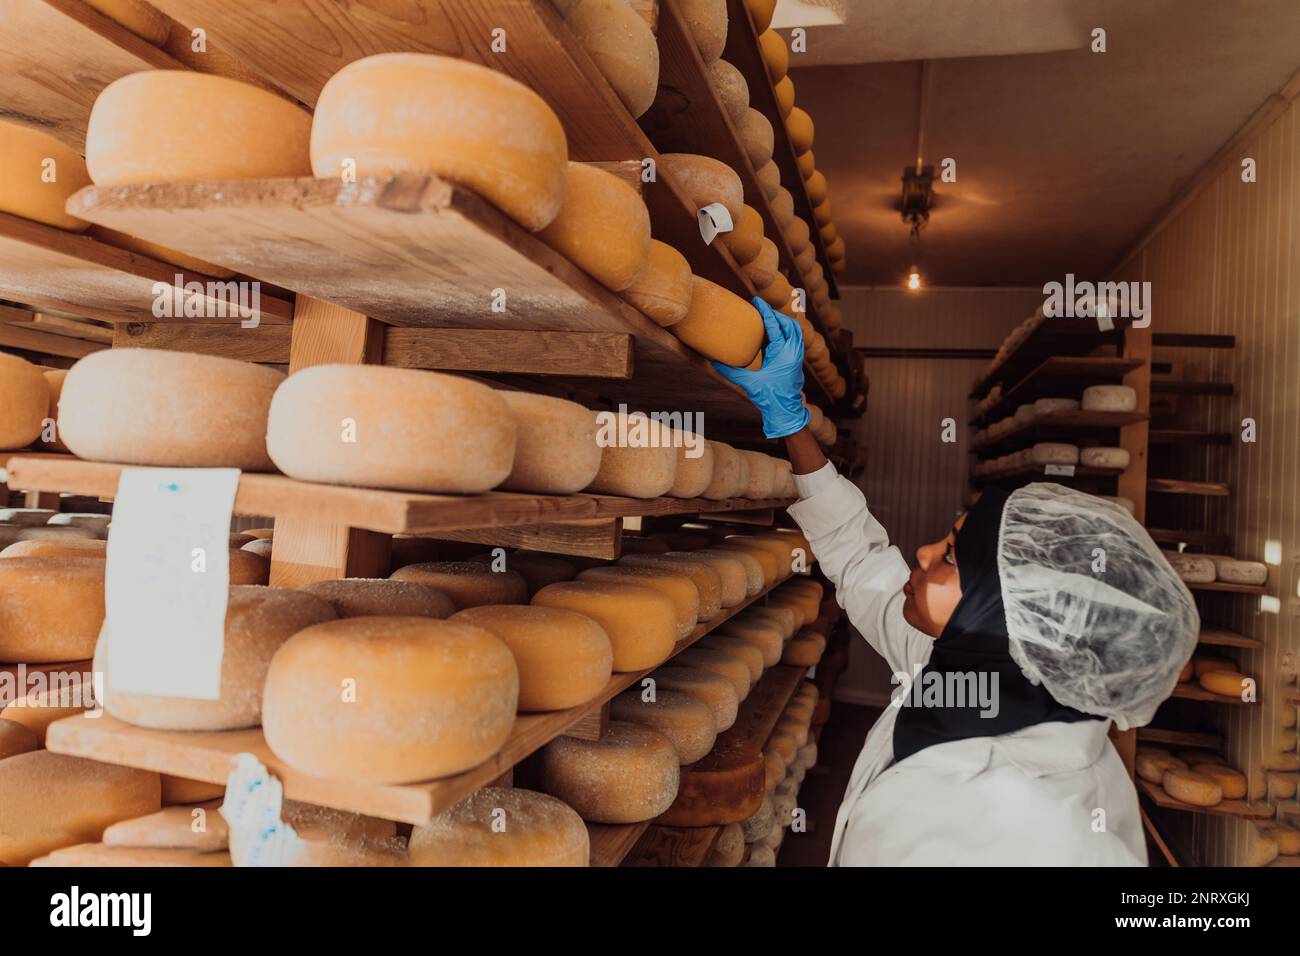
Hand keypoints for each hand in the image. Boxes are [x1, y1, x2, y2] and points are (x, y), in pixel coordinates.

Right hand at [712, 297, 810, 438]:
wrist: (786, 413)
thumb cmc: (770, 398)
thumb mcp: (748, 383)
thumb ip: (730, 371)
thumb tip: (712, 361)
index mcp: (784, 353)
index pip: (775, 325)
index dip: (765, 311)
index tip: (757, 300)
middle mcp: (794, 352)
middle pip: (789, 323)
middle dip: (775, 313)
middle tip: (761, 308)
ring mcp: (798, 356)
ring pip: (795, 330)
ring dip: (782, 321)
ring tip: (768, 317)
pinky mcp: (796, 360)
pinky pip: (795, 339)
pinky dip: (786, 331)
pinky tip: (774, 333)